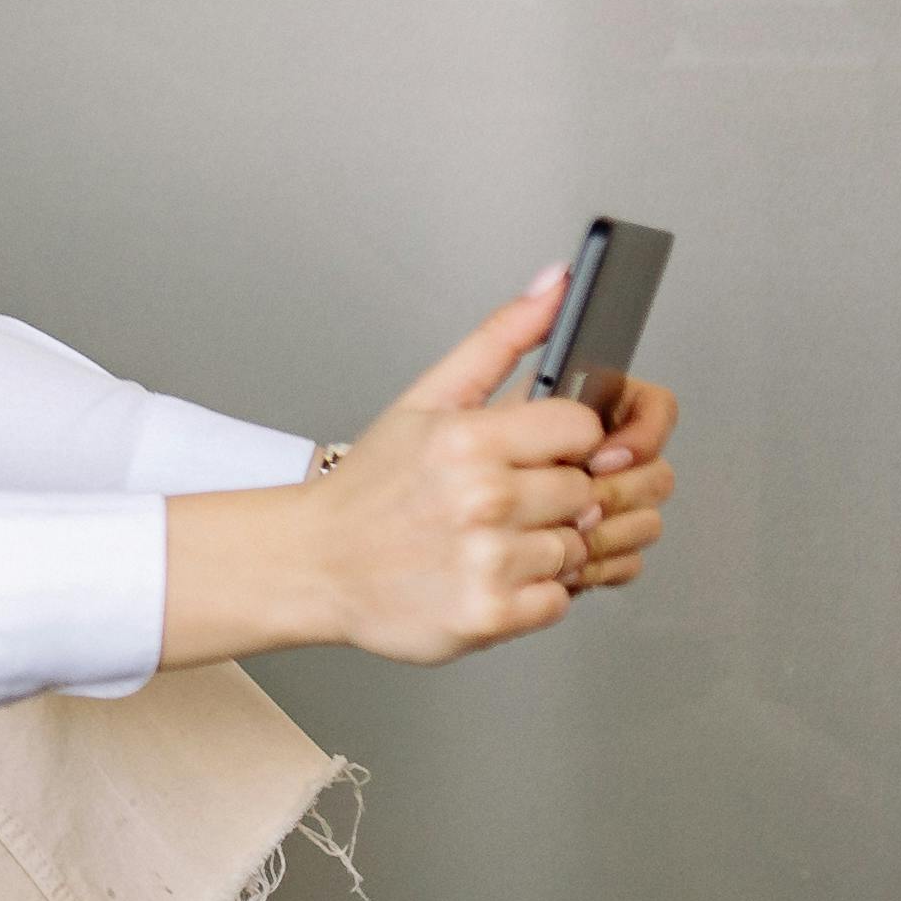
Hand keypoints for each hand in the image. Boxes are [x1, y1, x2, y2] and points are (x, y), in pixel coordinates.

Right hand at [162, 275, 674, 667]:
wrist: (315, 564)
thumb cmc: (373, 488)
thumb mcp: (427, 398)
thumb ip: (500, 339)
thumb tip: (557, 284)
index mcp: (468, 440)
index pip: (582, 429)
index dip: (562, 442)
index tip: (530, 453)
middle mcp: (481, 500)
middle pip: (585, 491)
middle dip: (551, 496)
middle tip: (500, 500)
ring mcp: (487, 562)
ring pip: (576, 547)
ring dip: (542, 546)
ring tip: (490, 538)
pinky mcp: (490, 616)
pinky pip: (558, 600)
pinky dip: (532, 591)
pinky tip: (488, 571)